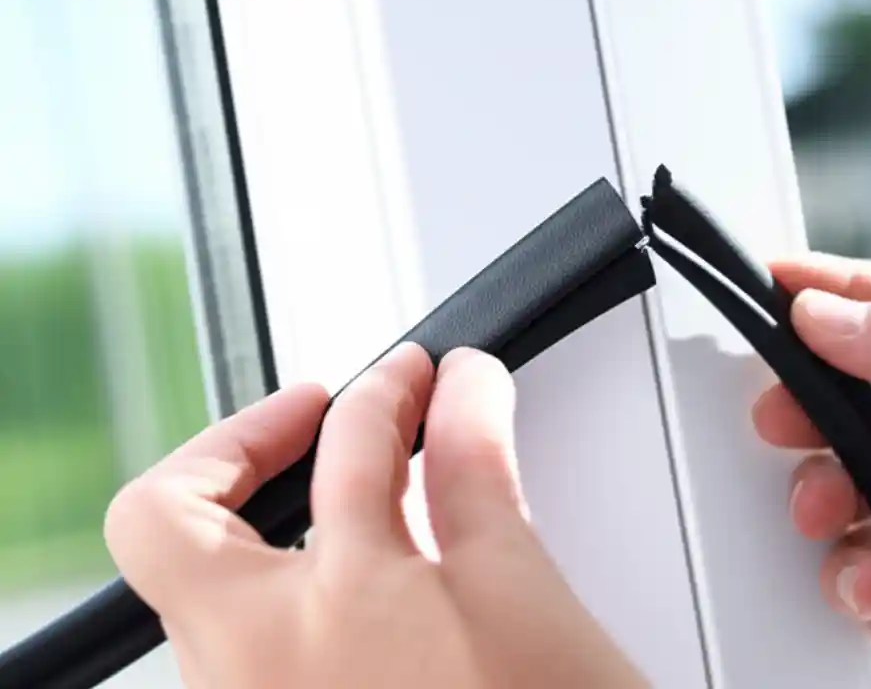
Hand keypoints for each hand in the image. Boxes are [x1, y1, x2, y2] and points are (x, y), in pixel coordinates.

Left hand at [105, 345, 643, 688]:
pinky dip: (274, 581)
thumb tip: (467, 397)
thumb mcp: (528, 603)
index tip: (450, 379)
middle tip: (319, 410)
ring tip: (324, 480)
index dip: (416, 387)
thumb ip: (482, 480)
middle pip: (172, 520)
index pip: (362, 445)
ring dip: (247, 511)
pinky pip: (228, 644)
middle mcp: (260, 669)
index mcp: (337, 615)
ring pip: (188, 586)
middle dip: (243, 440)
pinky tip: (343, 579)